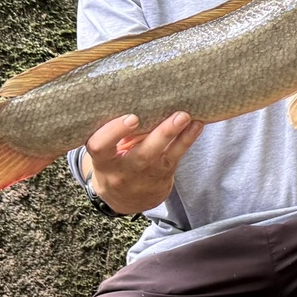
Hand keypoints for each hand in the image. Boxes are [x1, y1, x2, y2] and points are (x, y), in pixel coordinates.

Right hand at [82, 111, 203, 214]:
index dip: (114, 132)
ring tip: (187, 117)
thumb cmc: (113, 163)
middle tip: (176, 116)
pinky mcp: (163, 175)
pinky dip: (187, 139)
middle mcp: (124, 171)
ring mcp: (146, 176)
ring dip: (178, 135)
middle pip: (142, 155)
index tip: (132, 118)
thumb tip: (133, 97)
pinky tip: (196, 126)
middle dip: (160, 135)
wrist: (126, 199)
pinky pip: (175, 157)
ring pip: (163, 156)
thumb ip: (113, 133)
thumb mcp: (105, 153)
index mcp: (103, 161)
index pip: (100, 146)